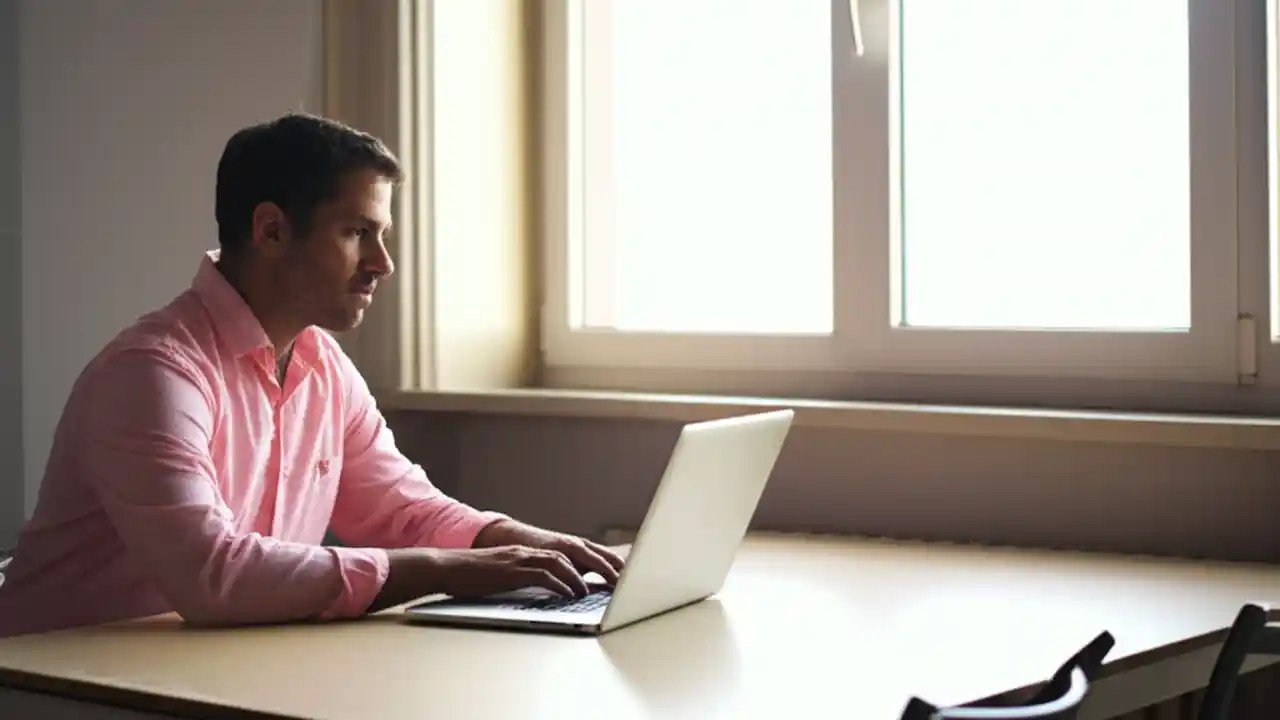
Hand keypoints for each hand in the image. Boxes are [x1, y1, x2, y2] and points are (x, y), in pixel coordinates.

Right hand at [473, 519, 625, 588]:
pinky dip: (559, 584)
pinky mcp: (511, 571)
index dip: (589, 561)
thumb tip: (542, 589)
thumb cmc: (469, 575)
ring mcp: (519, 559)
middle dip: (594, 566)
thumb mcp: (501, 574)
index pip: (565, 552)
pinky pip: (541, 575)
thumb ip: (522, 577)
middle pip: (570, 554)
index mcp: (527, 552)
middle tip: (614, 580)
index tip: (608, 572)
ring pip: (560, 562)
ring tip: (593, 590)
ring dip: (579, 577)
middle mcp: (527, 552)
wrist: (445, 567)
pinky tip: (568, 594)